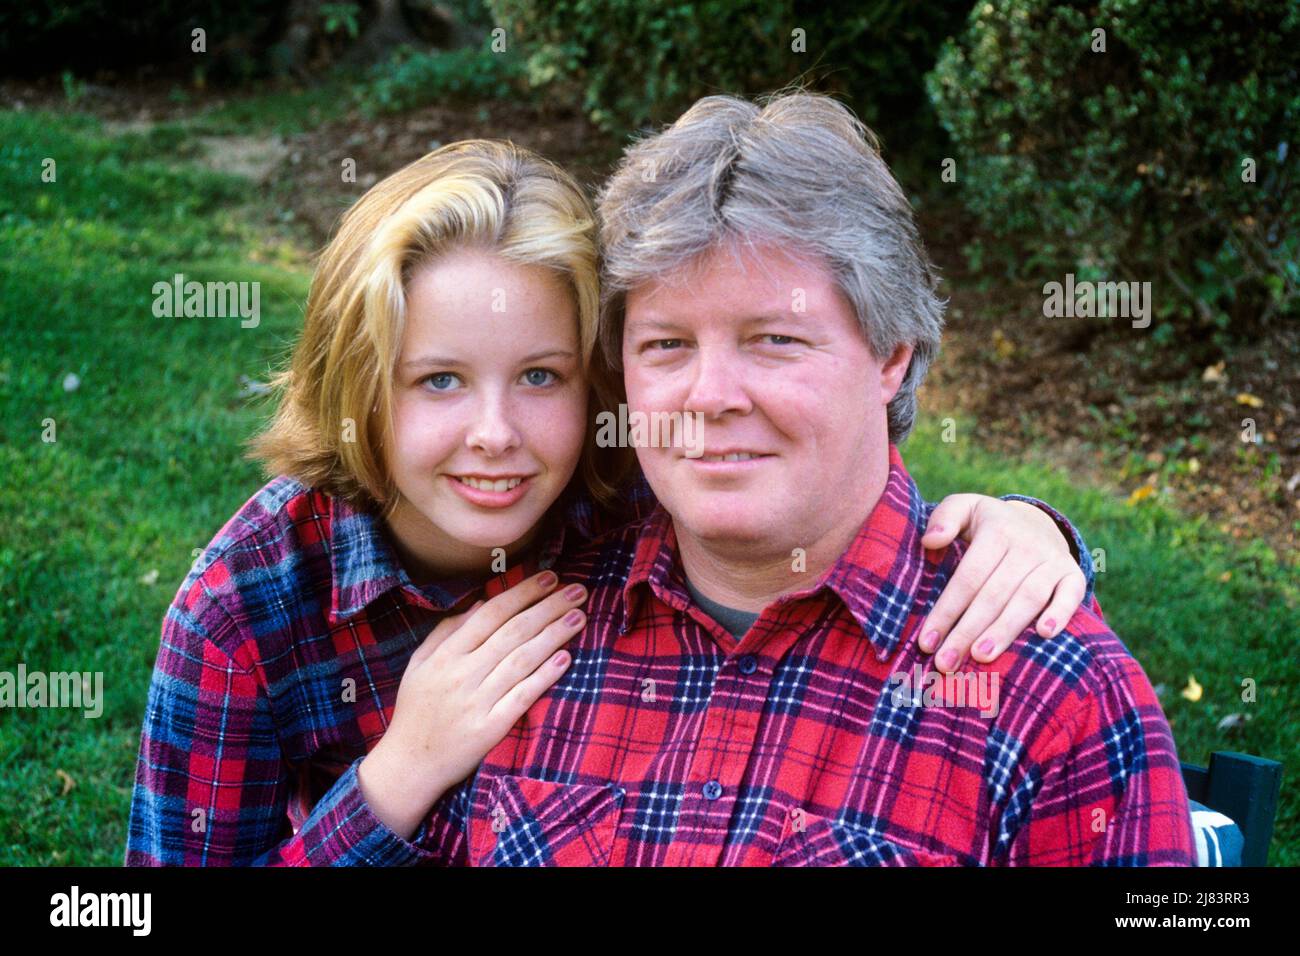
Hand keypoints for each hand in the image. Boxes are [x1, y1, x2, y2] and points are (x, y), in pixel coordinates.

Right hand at [357, 570, 586, 838]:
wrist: (408, 765)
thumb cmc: (416, 711)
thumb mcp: (419, 665)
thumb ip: (445, 632)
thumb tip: (478, 603)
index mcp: (445, 655)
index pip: (490, 614)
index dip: (522, 594)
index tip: (549, 578)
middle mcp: (461, 675)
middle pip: (513, 632)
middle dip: (548, 607)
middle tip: (577, 590)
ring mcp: (476, 702)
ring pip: (521, 660)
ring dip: (553, 636)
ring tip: (578, 617)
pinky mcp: (489, 729)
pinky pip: (522, 697)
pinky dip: (544, 677)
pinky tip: (565, 659)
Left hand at [917, 495, 1085, 673]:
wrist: (1036, 522)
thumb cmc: (987, 525)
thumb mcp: (964, 509)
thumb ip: (944, 518)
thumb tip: (930, 540)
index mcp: (996, 530)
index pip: (968, 577)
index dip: (947, 610)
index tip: (926, 642)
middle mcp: (1027, 544)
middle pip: (993, 594)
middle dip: (967, 631)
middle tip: (946, 663)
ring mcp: (1052, 560)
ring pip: (1027, 599)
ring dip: (1004, 630)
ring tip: (980, 656)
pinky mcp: (1073, 574)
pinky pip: (1071, 595)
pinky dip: (1060, 613)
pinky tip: (1044, 635)